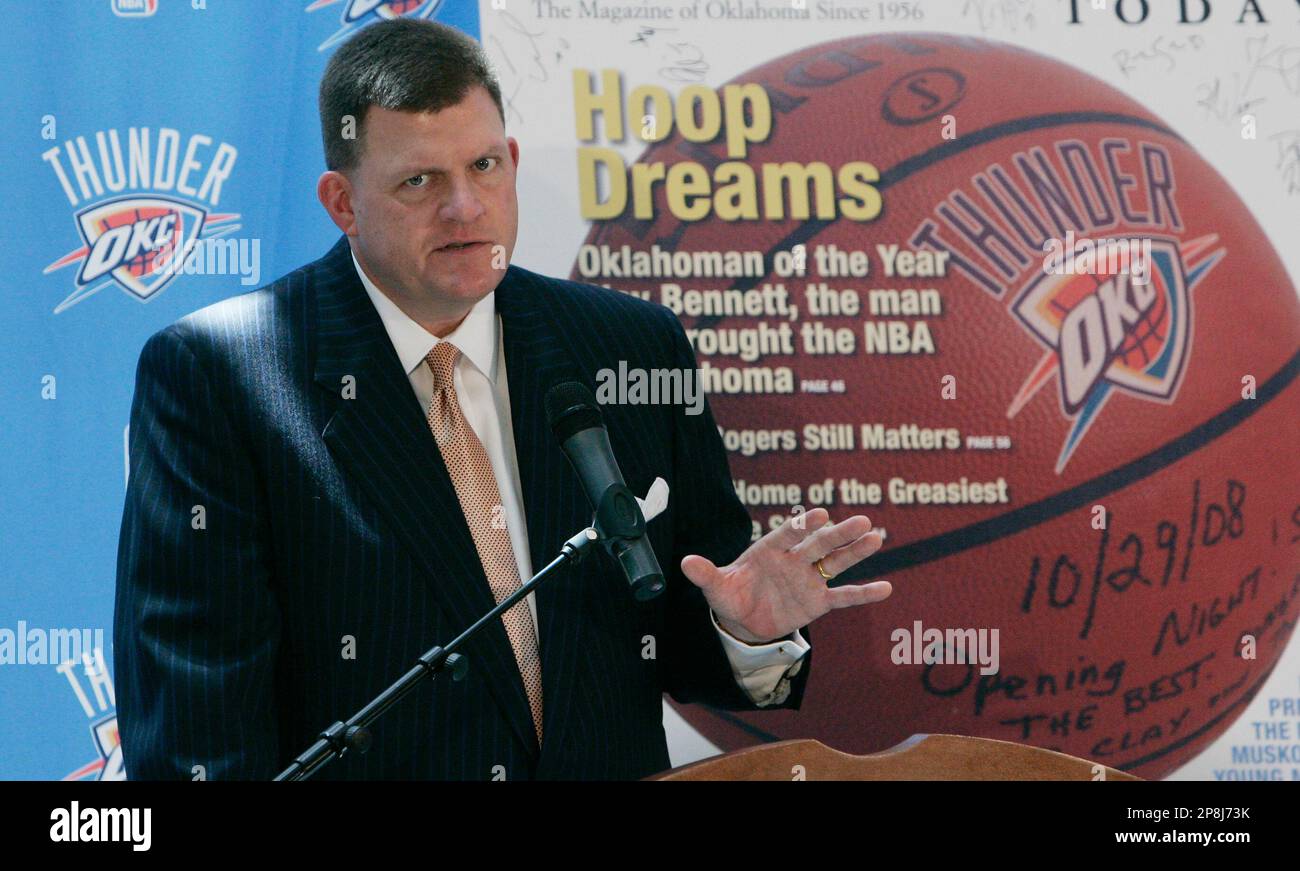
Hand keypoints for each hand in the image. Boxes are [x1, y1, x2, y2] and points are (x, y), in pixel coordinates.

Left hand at [681, 507, 890, 643]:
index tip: (819, 515)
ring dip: (855, 551)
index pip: (788, 534)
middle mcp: (793, 560)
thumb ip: (705, 574)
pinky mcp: (817, 601)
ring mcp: (808, 579)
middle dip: (838, 534)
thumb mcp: (715, 587)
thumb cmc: (730, 595)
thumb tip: (684, 563)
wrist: (743, 619)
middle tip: (862, 520)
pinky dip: (863, 594)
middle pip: (818, 544)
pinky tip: (886, 588)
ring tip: (877, 537)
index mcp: (769, 550)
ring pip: (835, 562)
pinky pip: (843, 596)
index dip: (802, 525)